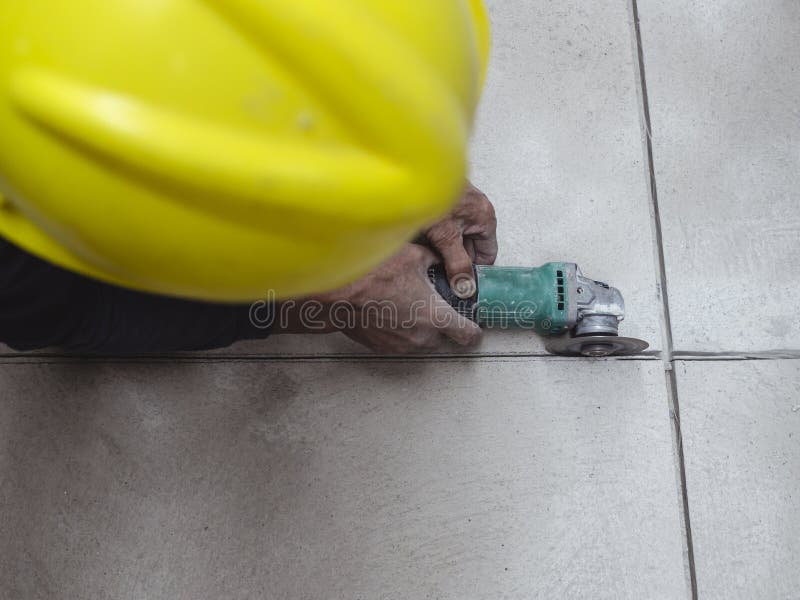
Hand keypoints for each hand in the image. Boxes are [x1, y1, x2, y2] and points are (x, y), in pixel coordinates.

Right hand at [274, 244, 481, 353]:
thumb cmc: (373, 274)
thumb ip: (436, 262)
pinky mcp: (382, 347)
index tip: (474, 324)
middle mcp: (420, 337)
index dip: (474, 329)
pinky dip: (401, 329)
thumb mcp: (414, 256)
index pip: (468, 335)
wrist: (337, 292)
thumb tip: (442, 260)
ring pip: (422, 339)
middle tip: (435, 303)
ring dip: (421, 326)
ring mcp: (400, 345)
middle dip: (443, 322)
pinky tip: (392, 309)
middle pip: (444, 337)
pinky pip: (401, 340)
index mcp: (435, 317)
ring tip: (409, 303)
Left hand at [423, 181, 497, 297]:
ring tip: (428, 259)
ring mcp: (463, 205)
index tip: (462, 284)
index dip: (475, 271)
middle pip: (472, 246)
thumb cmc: (432, 196)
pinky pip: (447, 226)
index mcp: (485, 218)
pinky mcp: (447, 202)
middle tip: (440, 275)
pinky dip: (437, 236)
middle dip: (456, 260)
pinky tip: (423, 242)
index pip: (488, 254)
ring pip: (457, 237)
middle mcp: (478, 210)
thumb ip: (457, 263)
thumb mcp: (446, 237)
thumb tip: (465, 287)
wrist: (412, 171)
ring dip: (444, 249)